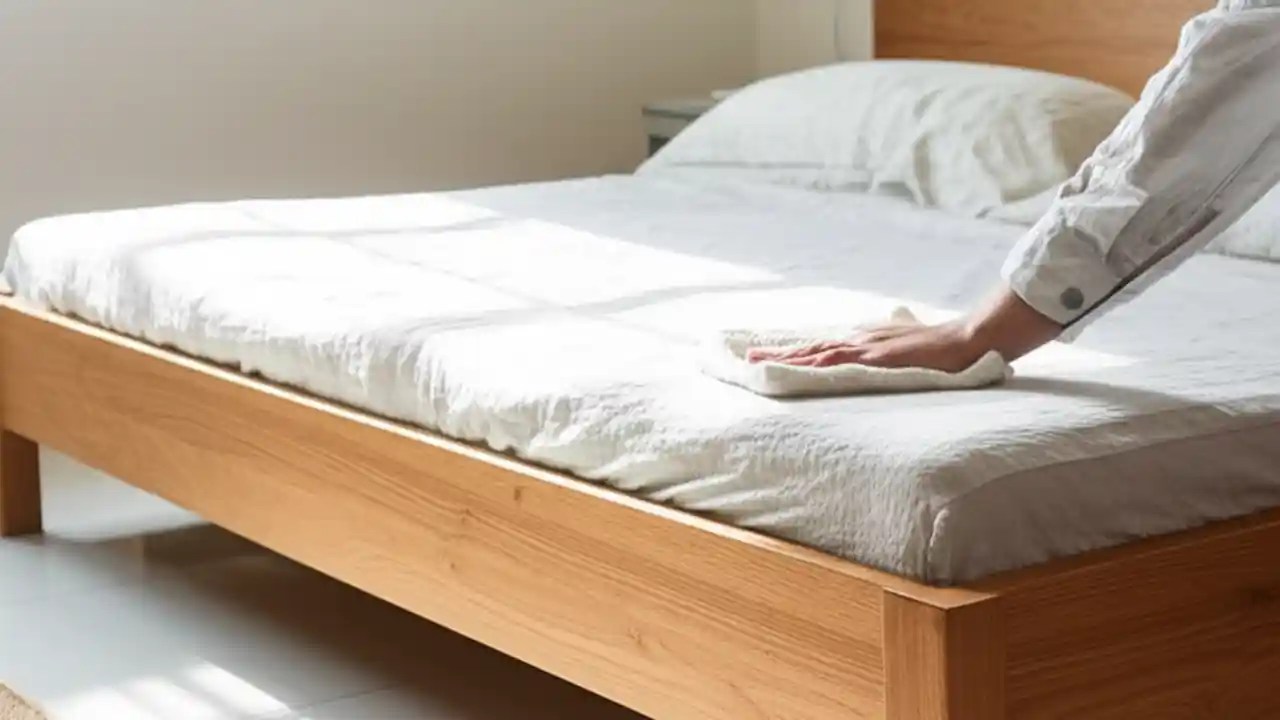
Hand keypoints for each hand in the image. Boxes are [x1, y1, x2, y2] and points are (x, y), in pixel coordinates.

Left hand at [747, 287, 1061, 371]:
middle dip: (776, 354)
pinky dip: (811, 365)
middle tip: (744, 359)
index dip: (793, 351)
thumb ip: (890, 348)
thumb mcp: (906, 345)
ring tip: (755, 365)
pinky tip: (793, 369)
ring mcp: (866, 349)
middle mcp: (859, 340)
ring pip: (815, 353)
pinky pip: (836, 363)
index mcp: (863, 340)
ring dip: (784, 359)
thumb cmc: (941, 346)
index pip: (821, 346)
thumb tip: (885, 349)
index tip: (765, 354)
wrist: (967, 339)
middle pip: (810, 347)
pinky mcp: (876, 359)